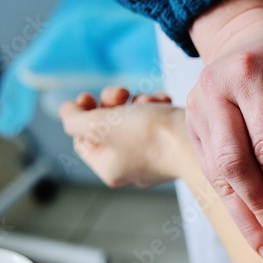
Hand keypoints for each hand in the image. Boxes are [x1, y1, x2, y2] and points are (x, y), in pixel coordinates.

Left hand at [59, 87, 186, 187]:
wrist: (196, 141)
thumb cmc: (148, 136)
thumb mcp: (99, 124)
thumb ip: (73, 119)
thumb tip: (66, 112)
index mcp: (108, 169)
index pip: (82, 139)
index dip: (82, 114)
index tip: (88, 97)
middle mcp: (129, 167)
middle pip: (108, 126)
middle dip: (112, 103)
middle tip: (122, 93)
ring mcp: (153, 157)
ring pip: (132, 120)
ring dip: (137, 102)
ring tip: (149, 100)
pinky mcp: (172, 144)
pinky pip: (156, 122)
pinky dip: (156, 107)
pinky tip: (163, 103)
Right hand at [187, 0, 262, 262]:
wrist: (245, 33)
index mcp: (253, 76)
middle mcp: (217, 93)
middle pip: (235, 166)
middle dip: (260, 213)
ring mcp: (198, 110)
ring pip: (218, 176)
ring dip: (245, 217)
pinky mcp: (192, 128)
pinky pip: (212, 174)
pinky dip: (234, 204)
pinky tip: (254, 228)